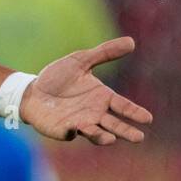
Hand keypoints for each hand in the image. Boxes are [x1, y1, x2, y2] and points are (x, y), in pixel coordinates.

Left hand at [20, 36, 153, 144]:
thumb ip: (104, 53)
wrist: (32, 90)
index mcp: (103, 98)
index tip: (147, 119)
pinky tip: (74, 128)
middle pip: (114, 125)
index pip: (123, 106)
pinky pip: (68, 133)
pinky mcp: (62, 130)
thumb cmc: (58, 77)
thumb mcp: (80, 60)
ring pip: (95, 133)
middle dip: (126, 131)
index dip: (135, 112)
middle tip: (138, 138)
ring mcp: (80, 124)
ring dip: (102, 137)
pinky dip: (72, 132)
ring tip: (111, 139)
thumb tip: (131, 41)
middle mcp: (95, 114)